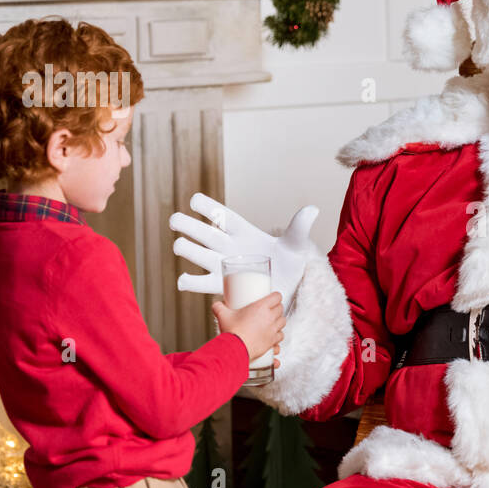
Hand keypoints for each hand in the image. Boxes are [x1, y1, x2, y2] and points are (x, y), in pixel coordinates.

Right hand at [170, 193, 321, 307]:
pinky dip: (189, 282)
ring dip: (186, 249)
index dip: (208, 208)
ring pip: (197, 255)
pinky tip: (184, 280)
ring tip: (180, 246)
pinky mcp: (222, 286)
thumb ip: (299, 227)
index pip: (222, 216)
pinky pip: (201, 283)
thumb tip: (313, 209)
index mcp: (243, 232)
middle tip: (175, 221)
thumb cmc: (290, 261)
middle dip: (187, 225)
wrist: (288, 287)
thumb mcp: (296, 244)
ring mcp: (223, 266)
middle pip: (203, 233)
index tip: (194, 200)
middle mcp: (228, 246)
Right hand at [211, 293, 284, 364]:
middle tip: (271, 309)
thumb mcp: (223, 316)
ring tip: (273, 322)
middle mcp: (270, 318)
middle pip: (281, 309)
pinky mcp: (272, 342)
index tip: (273, 297)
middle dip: (277, 308)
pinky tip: (274, 338)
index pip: (276, 297)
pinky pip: (280, 338)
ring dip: (279, 321)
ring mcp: (272, 330)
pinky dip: (278, 337)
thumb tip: (217, 305)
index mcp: (261, 308)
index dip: (275, 296)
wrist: (235, 349)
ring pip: (282, 322)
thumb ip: (219, 308)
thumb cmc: (232, 333)